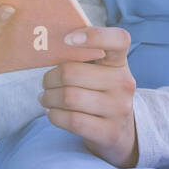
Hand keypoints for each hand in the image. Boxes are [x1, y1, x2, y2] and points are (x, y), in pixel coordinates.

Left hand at [39, 26, 137, 167]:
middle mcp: (124, 83)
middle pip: (72, 72)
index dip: (93, 35)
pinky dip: (55, 116)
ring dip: (49, 98)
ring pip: (69, 97)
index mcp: (119, 61)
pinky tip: (52, 113)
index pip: (118, 39)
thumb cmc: (99, 92)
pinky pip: (72, 121)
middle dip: (49, 78)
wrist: (120, 132)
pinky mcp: (111, 132)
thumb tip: (47, 46)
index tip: (66, 39)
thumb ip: (81, 56)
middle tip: (45, 83)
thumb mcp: (98, 71)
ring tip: (45, 98)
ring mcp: (120, 109)